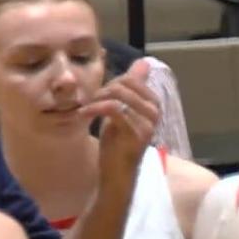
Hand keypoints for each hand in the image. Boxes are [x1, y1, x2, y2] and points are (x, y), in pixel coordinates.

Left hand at [79, 58, 159, 176]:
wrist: (116, 176)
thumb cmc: (118, 145)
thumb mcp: (122, 112)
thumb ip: (130, 89)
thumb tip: (143, 62)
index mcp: (153, 105)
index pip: (132, 79)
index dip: (111, 84)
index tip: (98, 96)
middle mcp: (155, 112)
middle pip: (126, 84)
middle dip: (104, 90)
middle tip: (90, 101)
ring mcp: (147, 123)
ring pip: (119, 95)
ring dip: (97, 98)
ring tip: (86, 108)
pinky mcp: (136, 134)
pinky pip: (114, 108)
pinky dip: (95, 108)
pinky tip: (84, 114)